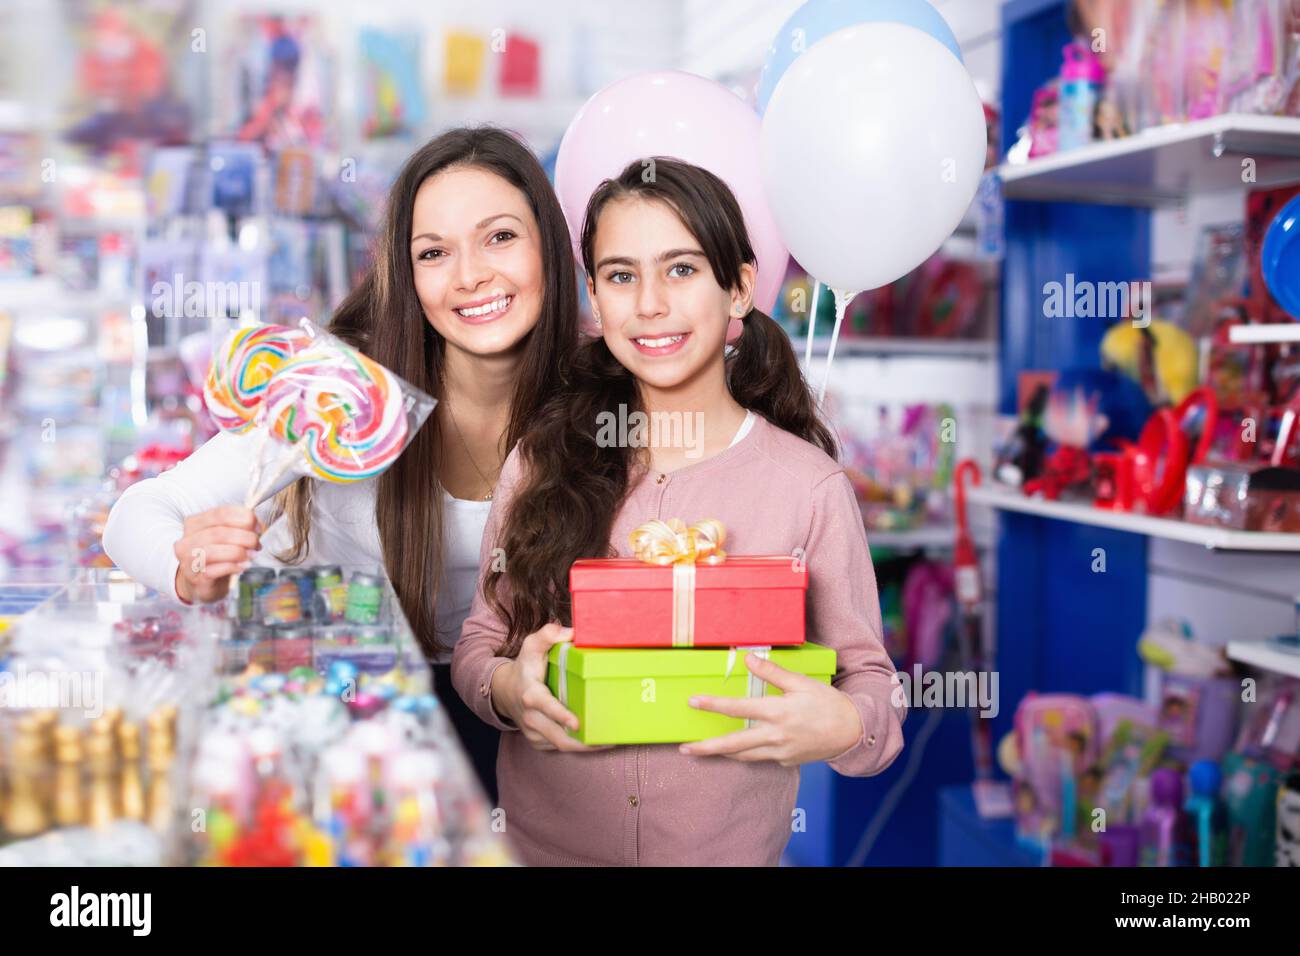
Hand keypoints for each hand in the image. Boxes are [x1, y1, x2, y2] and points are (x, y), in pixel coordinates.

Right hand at [173, 506, 261, 603]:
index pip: (219, 514)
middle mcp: (187, 541)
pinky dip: (231, 567)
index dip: (243, 518)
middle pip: (217, 533)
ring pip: (212, 552)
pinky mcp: (194, 578)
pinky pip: (212, 571)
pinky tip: (242, 567)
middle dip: (244, 537)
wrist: (204, 583)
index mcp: (194, 524)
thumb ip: (238, 527)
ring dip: (238, 552)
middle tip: (257, 544)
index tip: (258, 526)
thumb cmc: (217, 557)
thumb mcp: (226, 537)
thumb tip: (256, 524)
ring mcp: (188, 561)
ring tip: (251, 555)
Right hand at [490, 623, 611, 753]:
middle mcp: (531, 717)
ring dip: (586, 747)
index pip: (545, 707)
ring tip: (611, 742)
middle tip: (609, 739)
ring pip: (562, 745)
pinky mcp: (539, 742)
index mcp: (530, 694)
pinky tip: (598, 741)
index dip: (560, 715)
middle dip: (583, 742)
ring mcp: (534, 732)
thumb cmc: (525, 667)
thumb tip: (571, 632)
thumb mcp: (531, 646)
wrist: (505, 691)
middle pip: (558, 736)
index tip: (577, 723)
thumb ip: (548, 635)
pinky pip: (560, 748)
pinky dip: (579, 747)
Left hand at [680, 653, 863, 766]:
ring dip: (722, 754)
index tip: (693, 702)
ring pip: (744, 756)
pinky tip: (742, 748)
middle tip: (684, 749)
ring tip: (703, 751)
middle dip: (707, 748)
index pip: (738, 709)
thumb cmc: (828, 704)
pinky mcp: (786, 761)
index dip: (713, 704)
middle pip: (733, 745)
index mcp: (778, 712)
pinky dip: (749, 753)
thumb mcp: (802, 682)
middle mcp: (775, 736)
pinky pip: (762, 757)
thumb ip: (772, 672)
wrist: (853, 732)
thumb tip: (749, 658)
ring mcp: (780, 752)